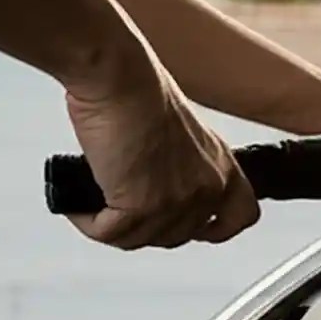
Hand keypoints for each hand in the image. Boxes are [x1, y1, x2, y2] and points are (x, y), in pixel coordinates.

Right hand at [64, 69, 259, 248]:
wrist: (121, 80)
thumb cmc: (142, 93)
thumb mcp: (184, 136)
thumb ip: (186, 168)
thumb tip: (159, 192)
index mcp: (223, 166)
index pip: (242, 217)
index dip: (218, 229)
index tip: (198, 231)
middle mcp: (208, 188)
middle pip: (179, 236)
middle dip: (146, 226)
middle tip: (120, 207)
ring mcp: (178, 201)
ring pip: (140, 239)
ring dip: (112, 226)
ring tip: (92, 204)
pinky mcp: (142, 206)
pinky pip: (110, 235)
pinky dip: (88, 222)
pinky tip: (78, 207)